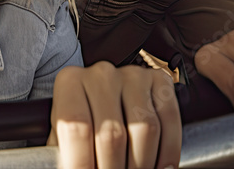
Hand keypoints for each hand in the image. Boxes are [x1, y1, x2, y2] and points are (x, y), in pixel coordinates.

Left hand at [49, 61, 180, 168]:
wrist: (102, 99)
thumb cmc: (81, 124)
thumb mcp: (64, 136)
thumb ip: (69, 152)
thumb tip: (73, 168)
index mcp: (70, 82)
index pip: (76, 128)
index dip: (81, 161)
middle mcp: (102, 74)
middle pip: (112, 133)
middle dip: (114, 168)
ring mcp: (133, 75)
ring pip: (145, 129)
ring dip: (142, 163)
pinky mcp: (160, 80)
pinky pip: (169, 120)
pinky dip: (168, 151)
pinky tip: (161, 167)